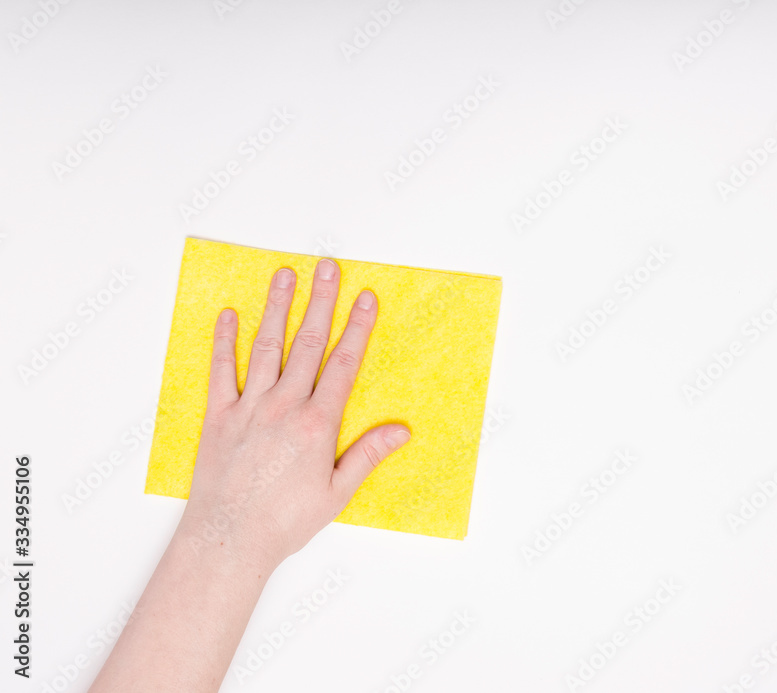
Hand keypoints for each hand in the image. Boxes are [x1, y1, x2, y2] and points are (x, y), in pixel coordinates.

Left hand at [178, 258, 409, 571]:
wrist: (229, 538)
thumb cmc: (285, 521)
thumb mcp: (337, 492)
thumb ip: (367, 454)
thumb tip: (400, 431)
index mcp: (317, 423)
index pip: (343, 363)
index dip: (357, 327)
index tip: (366, 298)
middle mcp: (284, 406)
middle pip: (307, 343)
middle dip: (321, 302)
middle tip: (328, 268)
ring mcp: (249, 407)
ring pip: (266, 347)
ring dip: (278, 308)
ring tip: (286, 275)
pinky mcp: (218, 417)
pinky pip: (221, 371)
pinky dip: (224, 341)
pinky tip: (228, 315)